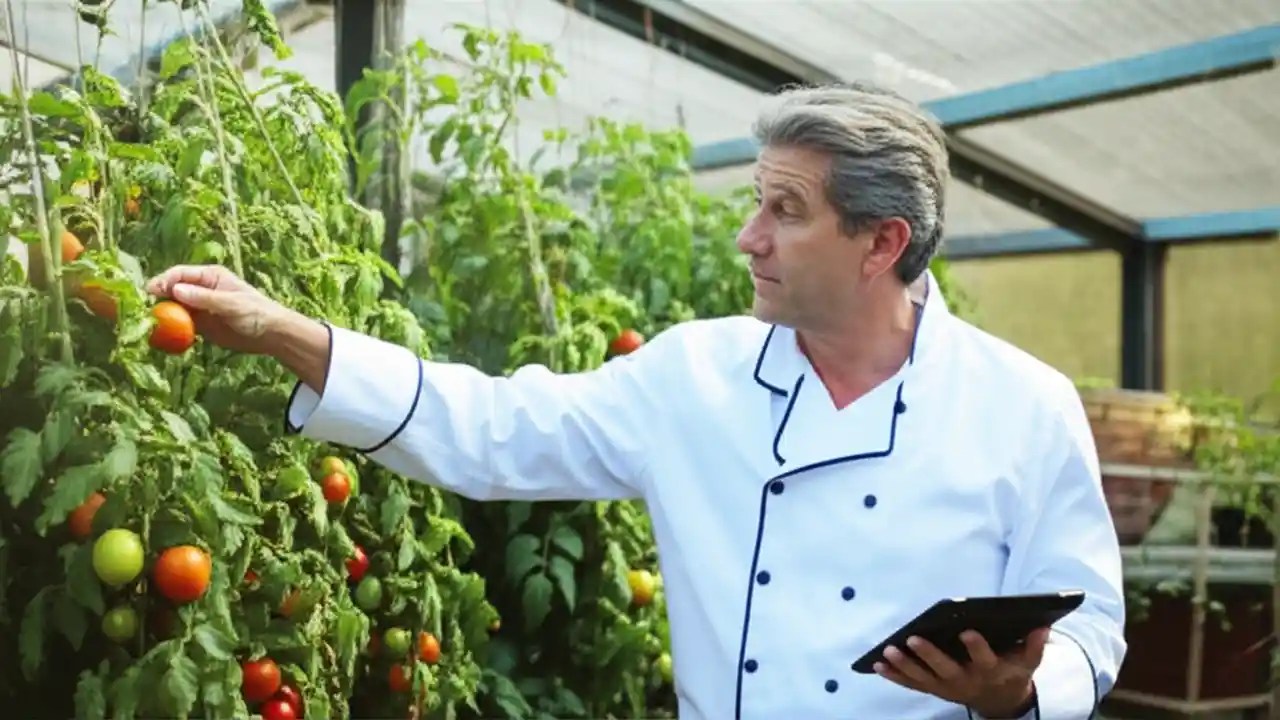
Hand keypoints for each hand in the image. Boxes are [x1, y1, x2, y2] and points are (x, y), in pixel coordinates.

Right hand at [145, 264, 286, 354]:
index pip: (180, 274)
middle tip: (144, 309)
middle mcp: (201, 289)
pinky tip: (162, 336)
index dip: (164, 281)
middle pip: (172, 290)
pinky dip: (171, 329)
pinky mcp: (200, 325)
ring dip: (162, 315)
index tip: (151, 291)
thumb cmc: (256, 312)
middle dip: (158, 298)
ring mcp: (199, 307)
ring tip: (150, 324)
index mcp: (209, 276)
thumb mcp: (230, 304)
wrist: (271, 335)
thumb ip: (204, 298)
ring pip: (173, 308)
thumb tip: (176, 290)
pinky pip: (180, 325)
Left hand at [874, 627, 1047, 717]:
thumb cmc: (1011, 671)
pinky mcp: (934, 690)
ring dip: (905, 666)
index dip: (976, 647)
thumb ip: (1034, 645)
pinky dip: (894, 676)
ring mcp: (948, 688)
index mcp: (991, 671)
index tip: (967, 630)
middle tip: (913, 639)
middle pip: (947, 670)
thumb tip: (1044, 626)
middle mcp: (968, 681)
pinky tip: (877, 665)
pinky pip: (912, 685)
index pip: (984, 659)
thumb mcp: (1028, 661)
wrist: (1000, 701)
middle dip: (930, 656)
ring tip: (887, 651)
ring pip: (924, 679)